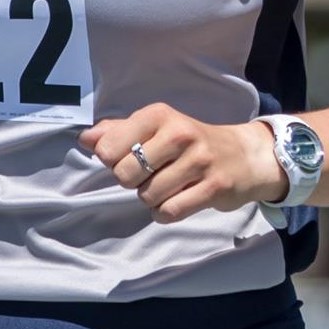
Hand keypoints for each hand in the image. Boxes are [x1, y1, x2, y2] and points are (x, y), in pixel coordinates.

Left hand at [78, 102, 286, 223]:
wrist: (244, 155)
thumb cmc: (189, 142)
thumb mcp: (155, 128)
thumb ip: (118, 132)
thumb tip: (85, 139)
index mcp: (158, 115)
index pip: (109, 147)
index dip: (112, 161)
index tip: (128, 159)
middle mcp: (178, 133)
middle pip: (126, 175)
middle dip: (132, 182)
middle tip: (150, 175)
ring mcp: (198, 160)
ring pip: (148, 196)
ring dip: (152, 198)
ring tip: (168, 186)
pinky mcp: (214, 186)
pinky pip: (170, 211)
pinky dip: (166, 213)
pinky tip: (178, 200)